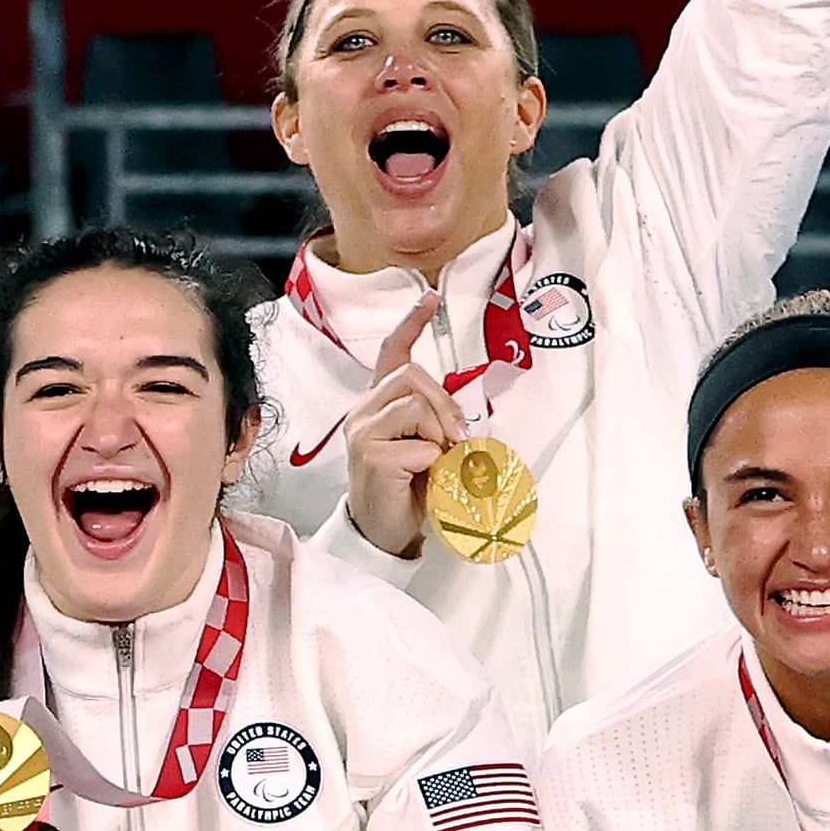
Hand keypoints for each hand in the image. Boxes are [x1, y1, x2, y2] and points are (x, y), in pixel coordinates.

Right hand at [335, 297, 453, 560]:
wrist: (384, 532)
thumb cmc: (407, 489)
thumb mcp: (429, 447)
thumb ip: (439, 423)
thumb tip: (467, 423)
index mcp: (379, 405)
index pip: (391, 354)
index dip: (410, 324)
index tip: (428, 298)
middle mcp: (364, 413)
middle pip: (410, 376)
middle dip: (444, 403)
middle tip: (458, 437)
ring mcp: (362, 433)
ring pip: (413, 404)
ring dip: (438, 432)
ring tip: (437, 460)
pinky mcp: (369, 457)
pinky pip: (416, 444)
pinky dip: (431, 461)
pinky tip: (422, 477)